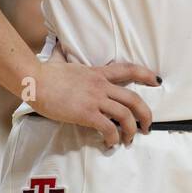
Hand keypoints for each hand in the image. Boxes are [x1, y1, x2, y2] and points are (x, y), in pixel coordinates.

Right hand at [30, 52, 158, 148]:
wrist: (35, 81)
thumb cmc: (45, 74)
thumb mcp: (61, 62)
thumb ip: (64, 57)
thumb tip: (57, 48)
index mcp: (97, 73)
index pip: (128, 70)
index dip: (145, 75)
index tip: (156, 81)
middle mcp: (101, 85)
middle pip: (133, 99)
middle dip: (145, 115)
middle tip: (147, 127)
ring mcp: (95, 99)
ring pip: (125, 115)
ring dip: (131, 130)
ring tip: (129, 140)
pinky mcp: (86, 113)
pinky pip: (107, 128)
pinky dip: (112, 138)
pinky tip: (110, 143)